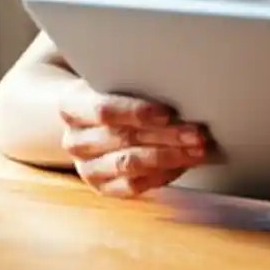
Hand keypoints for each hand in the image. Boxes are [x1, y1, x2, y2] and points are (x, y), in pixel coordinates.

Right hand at [58, 78, 207, 197]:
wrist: (88, 122)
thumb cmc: (113, 96)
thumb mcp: (116, 83)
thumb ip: (137, 85)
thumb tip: (180, 89)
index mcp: (72, 107)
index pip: (104, 111)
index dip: (137, 112)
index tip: (168, 113)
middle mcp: (75, 141)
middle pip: (124, 138)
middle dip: (166, 136)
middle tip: (197, 134)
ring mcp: (87, 167)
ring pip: (130, 164)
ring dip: (169, 157)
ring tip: (197, 151)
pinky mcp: (102, 187)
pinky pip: (133, 186)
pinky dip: (162, 175)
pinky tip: (183, 164)